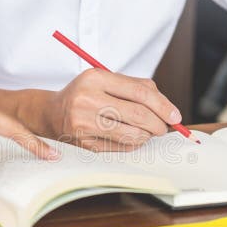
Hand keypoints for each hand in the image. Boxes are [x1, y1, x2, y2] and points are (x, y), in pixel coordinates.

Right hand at [42, 69, 180, 151]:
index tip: (175, 116)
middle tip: (164, 127)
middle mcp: (87, 100)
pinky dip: (133, 143)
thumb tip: (167, 107)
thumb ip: (136, 86)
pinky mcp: (84, 143)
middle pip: (139, 115)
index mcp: (95, 78)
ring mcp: (84, 124)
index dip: (163, 105)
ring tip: (146, 131)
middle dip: (159, 124)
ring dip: (147, 136)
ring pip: (132, 135)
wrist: (52, 113)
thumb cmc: (86, 94)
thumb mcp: (105, 80)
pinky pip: (121, 147)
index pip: (140, 93)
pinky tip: (131, 137)